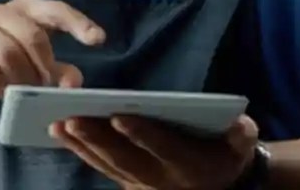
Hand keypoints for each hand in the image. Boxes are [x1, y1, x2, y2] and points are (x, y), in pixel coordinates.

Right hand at [0, 0, 104, 106]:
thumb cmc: (4, 63)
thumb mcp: (36, 65)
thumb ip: (59, 72)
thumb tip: (74, 84)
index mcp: (23, 8)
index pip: (54, 9)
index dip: (77, 22)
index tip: (98, 40)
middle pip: (32, 35)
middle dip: (43, 65)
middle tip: (44, 84)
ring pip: (7, 53)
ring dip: (19, 77)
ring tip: (19, 88)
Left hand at [50, 114, 259, 189]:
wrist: (217, 187)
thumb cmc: (226, 157)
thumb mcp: (241, 147)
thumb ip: (242, 136)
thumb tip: (241, 124)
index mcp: (188, 166)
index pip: (163, 149)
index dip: (142, 134)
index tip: (119, 116)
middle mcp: (159, 179)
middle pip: (125, 159)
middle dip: (98, 139)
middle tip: (73, 119)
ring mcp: (140, 183)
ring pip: (107, 164)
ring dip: (82, 146)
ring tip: (58, 124)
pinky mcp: (126, 180)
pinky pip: (100, 166)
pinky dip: (80, 151)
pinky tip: (60, 133)